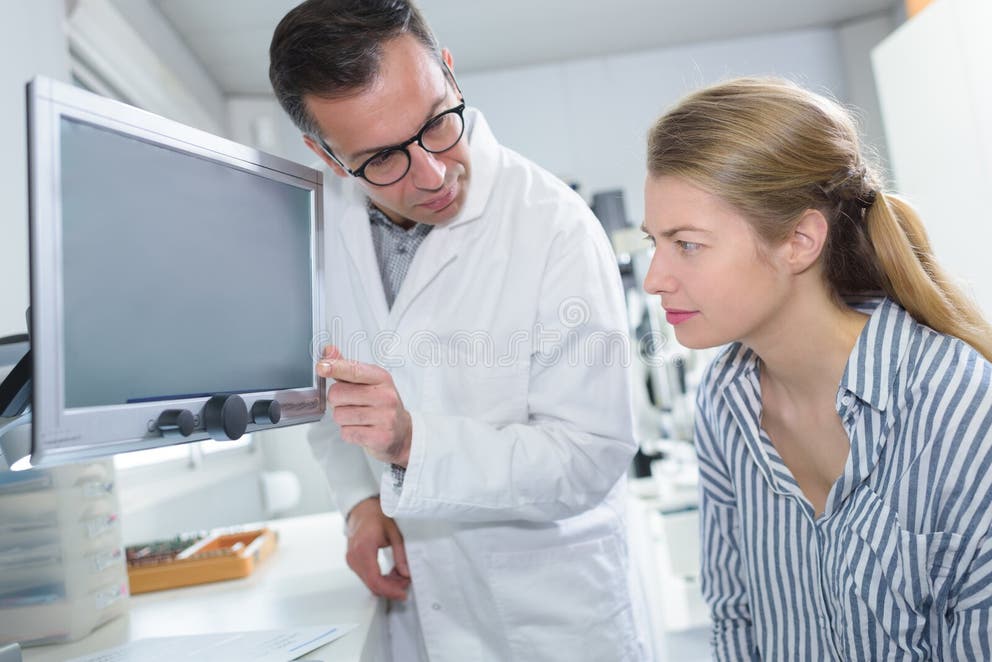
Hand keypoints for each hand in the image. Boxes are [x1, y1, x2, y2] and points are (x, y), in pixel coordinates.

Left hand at [317, 345, 412, 466]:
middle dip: (337, 401)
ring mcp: (384, 417)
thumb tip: (329, 350)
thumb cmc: (382, 405)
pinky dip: (349, 433)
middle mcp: (385, 396)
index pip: (354, 370)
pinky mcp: (380, 437)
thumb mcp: (370, 382)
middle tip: (350, 404)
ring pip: (339, 415)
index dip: (335, 368)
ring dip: (343, 419)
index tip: (322, 367)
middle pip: (337, 394)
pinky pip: (347, 433)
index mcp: (381, 378)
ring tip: (357, 418)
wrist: (403, 432)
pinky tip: (361, 429)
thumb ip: (347, 368)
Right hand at [345, 496, 409, 600]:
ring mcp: (351, 560)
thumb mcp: (394, 532)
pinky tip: (392, 573)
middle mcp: (354, 556)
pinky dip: (380, 578)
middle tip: (407, 583)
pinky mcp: (353, 561)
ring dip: (386, 584)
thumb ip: (401, 554)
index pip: (375, 580)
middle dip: (391, 588)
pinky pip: (366, 576)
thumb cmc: (376, 514)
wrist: (362, 508)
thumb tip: (406, 573)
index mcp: (363, 548)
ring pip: (369, 582)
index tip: (402, 594)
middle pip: (372, 584)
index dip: (390, 590)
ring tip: (401, 576)